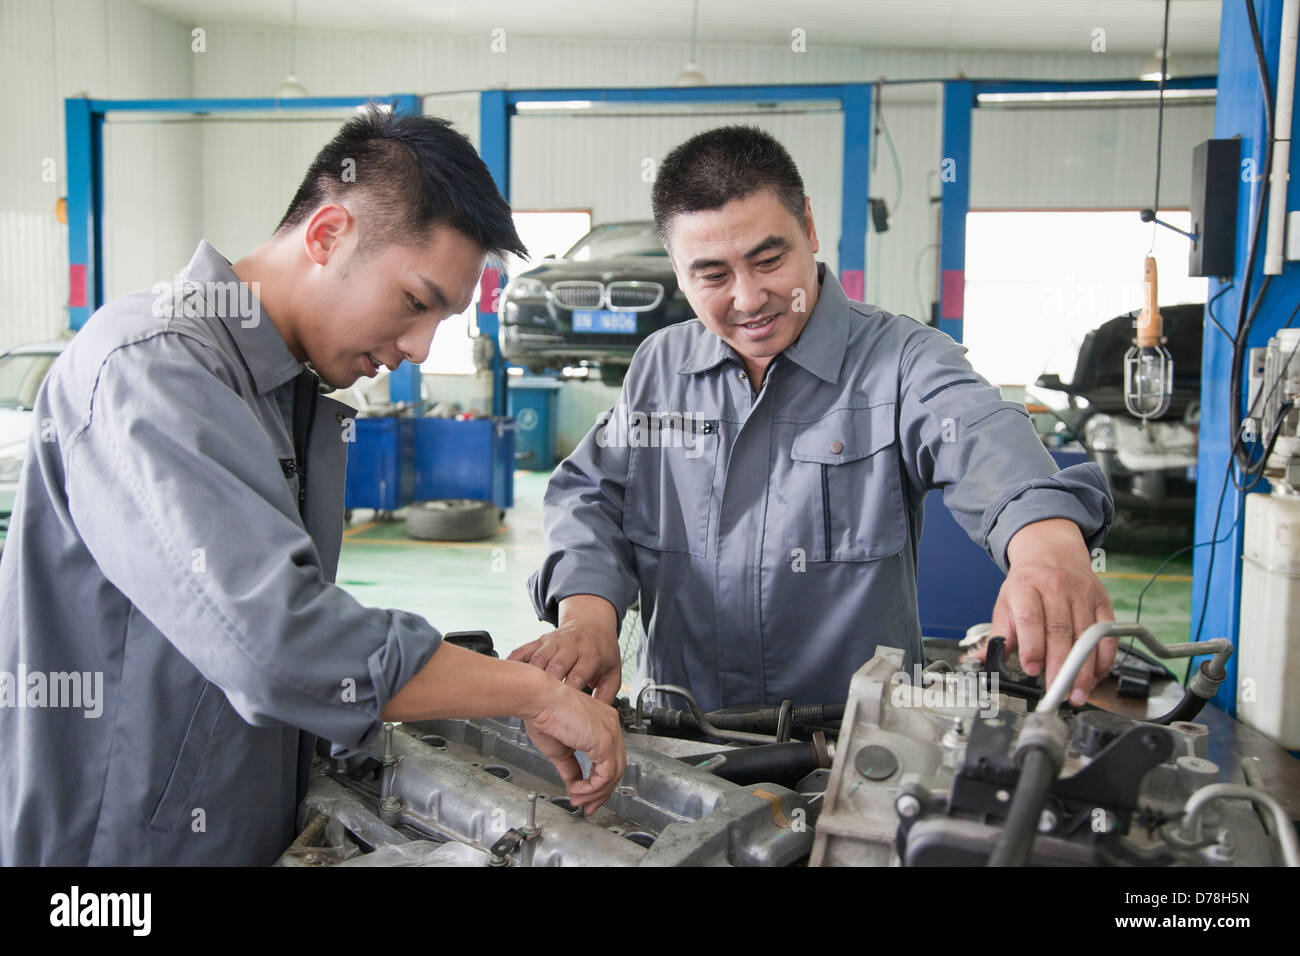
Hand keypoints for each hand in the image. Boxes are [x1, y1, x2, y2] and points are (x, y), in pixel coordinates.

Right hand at [508, 595, 621, 703]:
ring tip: (521, 696)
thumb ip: (606, 696)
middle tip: (538, 707)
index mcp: (592, 655)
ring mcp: (554, 641)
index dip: (568, 694)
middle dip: (547, 687)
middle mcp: (572, 646)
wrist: (593, 623)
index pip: (577, 676)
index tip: (560, 711)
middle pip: (556, 667)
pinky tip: (506, 674)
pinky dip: (514, 662)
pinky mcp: (541, 639)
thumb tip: (598, 719)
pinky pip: (524, 649)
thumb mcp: (613, 673)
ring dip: (530, 677)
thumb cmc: (602, 652)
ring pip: (538, 659)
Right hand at [520, 677, 625, 814]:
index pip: (610, 758)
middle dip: (601, 792)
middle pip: (616, 768)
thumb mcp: (560, 749)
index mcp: (602, 723)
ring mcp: (611, 733)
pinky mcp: (605, 742)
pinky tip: (577, 790)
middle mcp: (611, 725)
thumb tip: (575, 785)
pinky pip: (605, 776)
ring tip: (578, 799)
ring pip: (613, 775)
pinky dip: (591, 788)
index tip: (586, 796)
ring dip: (595, 793)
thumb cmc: (544, 713)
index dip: (599, 782)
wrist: (539, 700)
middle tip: (588, 806)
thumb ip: (571, 768)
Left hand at [992, 518, 1115, 707]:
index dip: (1032, 646)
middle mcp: (1056, 589)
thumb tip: (980, 659)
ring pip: (1086, 636)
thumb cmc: (1027, 582)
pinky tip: (1095, 676)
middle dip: (1060, 666)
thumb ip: (997, 635)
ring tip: (1077, 693)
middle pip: (1060, 631)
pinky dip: (1104, 658)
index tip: (1031, 669)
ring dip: (1084, 669)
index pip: (1030, 618)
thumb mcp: (1006, 602)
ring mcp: (1082, 594)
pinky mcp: (1102, 602)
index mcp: (1026, 587)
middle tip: (1058, 691)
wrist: (1052, 552)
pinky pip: (1107, 633)